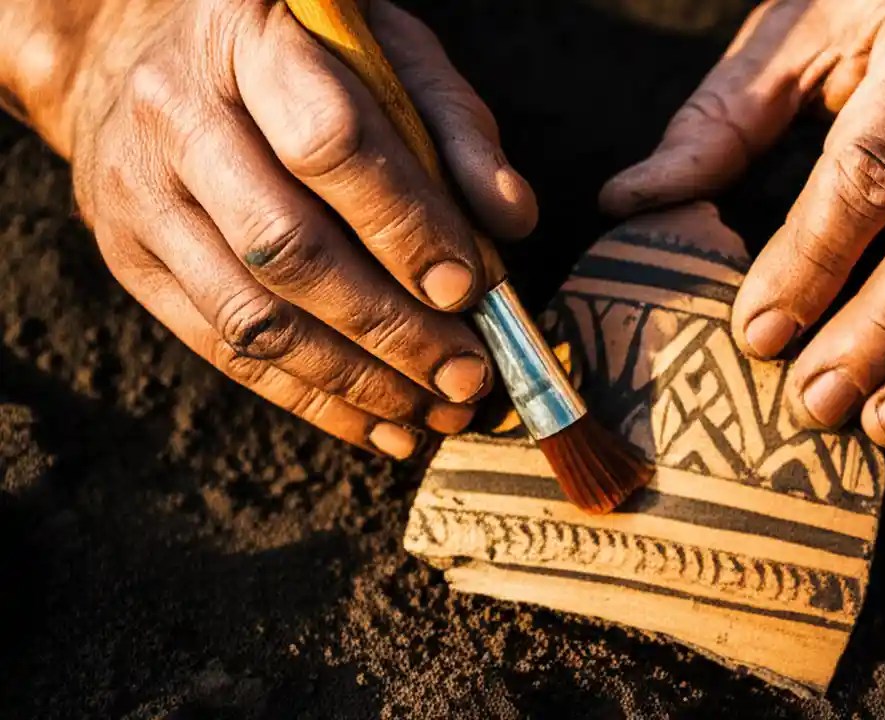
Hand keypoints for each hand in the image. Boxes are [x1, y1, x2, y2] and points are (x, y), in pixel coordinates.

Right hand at [48, 0, 536, 456]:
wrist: (150, 53)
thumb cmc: (304, 57)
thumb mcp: (389, 55)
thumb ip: (457, 130)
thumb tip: (515, 220)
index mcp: (249, 33)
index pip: (330, 145)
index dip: (406, 227)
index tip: (471, 290)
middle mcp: (175, 109)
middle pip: (285, 246)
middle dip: (391, 328)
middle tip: (469, 378)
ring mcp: (137, 188)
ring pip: (251, 316)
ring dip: (357, 382)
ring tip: (436, 413)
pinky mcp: (127, 257)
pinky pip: (222, 349)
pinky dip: (310, 399)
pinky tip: (378, 426)